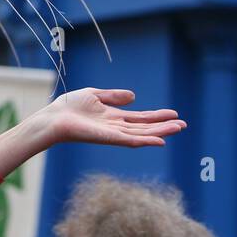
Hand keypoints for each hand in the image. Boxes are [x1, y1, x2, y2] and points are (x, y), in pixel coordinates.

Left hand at [36, 87, 184, 148]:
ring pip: (141, 134)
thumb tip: (134, 96)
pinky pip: (130, 141)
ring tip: (177, 128)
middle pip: (144, 127)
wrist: (53, 118)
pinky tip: (159, 140)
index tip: (174, 114)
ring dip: (160, 132)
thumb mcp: (94, 95)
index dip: (157, 116)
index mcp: (113, 117)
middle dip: (163, 126)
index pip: (140, 118)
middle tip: (183, 124)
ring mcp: (113, 134)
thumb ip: (113, 96)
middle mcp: (116, 127)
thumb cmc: (68, 107)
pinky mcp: (108, 138)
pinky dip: (145, 140)